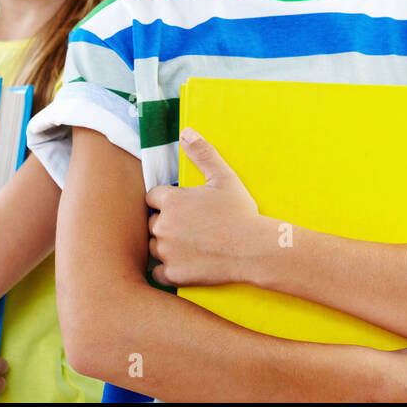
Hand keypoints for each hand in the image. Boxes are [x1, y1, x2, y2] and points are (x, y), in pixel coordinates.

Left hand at [145, 128, 275, 287]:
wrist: (254, 249)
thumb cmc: (240, 213)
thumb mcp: (224, 178)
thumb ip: (203, 153)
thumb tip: (187, 132)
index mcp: (171, 200)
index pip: (152, 197)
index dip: (166, 201)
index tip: (182, 207)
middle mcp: (163, 225)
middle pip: (152, 222)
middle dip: (166, 223)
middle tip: (190, 226)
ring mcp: (167, 251)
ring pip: (153, 246)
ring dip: (165, 245)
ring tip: (189, 244)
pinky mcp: (173, 273)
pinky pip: (157, 272)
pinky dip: (167, 269)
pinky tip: (184, 263)